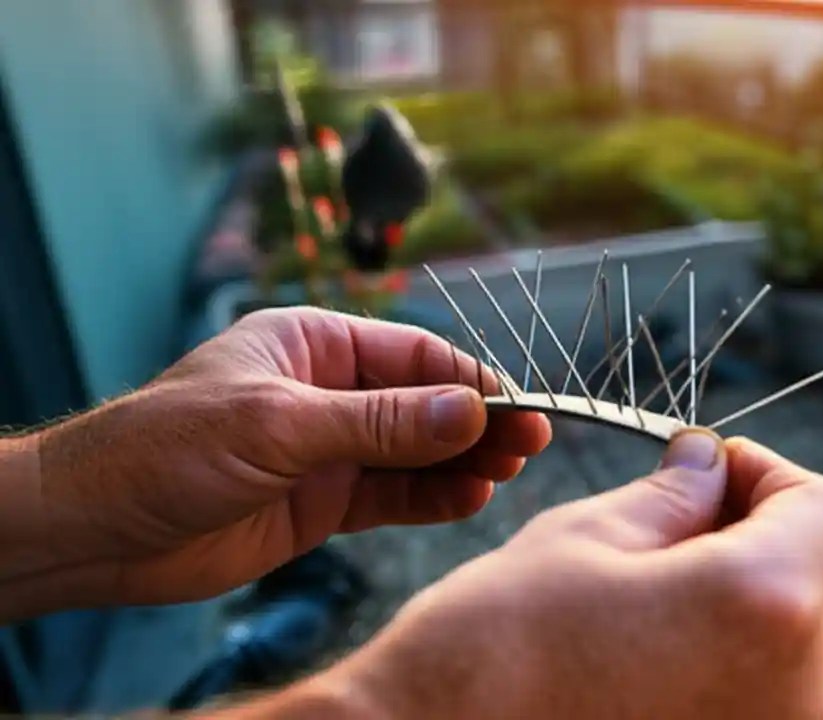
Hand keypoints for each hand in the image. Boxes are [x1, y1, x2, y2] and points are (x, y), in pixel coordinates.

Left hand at [12, 308, 549, 614]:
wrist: (97, 530)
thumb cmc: (167, 449)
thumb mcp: (281, 426)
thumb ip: (380, 424)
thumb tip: (469, 411)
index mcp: (312, 344)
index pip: (411, 354)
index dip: (468, 380)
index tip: (518, 407)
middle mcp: (327, 392)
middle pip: (423, 402)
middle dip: (477, 422)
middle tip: (533, 443)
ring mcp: (328, 450)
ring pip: (415, 451)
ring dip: (462, 462)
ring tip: (507, 474)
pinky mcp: (323, 502)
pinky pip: (393, 495)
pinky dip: (432, 498)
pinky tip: (468, 500)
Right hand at [280, 431, 822, 719]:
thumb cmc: (492, 651)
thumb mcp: (582, 538)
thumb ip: (673, 495)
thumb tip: (710, 464)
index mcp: (763, 606)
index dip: (771, 473)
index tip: (711, 468)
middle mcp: (794, 689)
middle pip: (807, 575)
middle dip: (743, 533)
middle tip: (659, 519)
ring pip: (777, 638)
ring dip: (725, 597)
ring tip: (633, 597)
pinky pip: (751, 694)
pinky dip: (712, 658)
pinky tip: (637, 654)